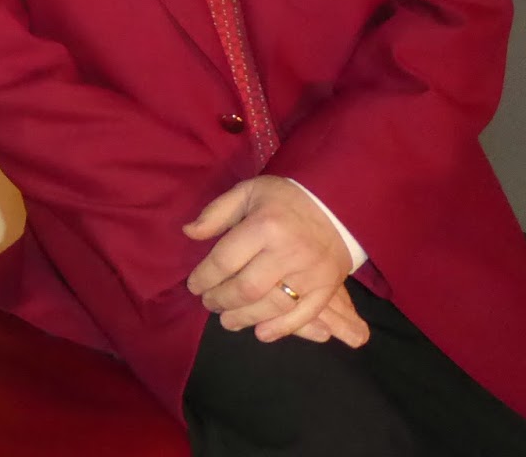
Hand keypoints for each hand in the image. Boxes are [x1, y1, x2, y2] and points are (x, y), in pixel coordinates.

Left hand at [183, 176, 368, 346]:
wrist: (336, 204)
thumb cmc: (285, 198)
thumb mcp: (247, 192)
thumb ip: (216, 213)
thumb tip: (189, 233)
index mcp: (265, 225)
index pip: (225, 260)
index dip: (204, 277)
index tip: (194, 286)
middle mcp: (288, 252)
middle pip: (247, 288)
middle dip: (221, 300)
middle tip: (209, 303)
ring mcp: (310, 273)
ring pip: (272, 306)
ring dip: (245, 317)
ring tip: (228, 320)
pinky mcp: (327, 287)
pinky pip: (303, 315)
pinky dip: (281, 329)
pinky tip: (261, 333)